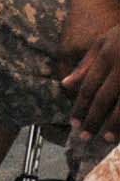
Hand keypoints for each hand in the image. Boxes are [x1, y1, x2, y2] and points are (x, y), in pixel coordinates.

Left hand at [63, 20, 119, 148]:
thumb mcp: (102, 42)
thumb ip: (85, 64)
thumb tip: (65, 85)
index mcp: (107, 56)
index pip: (89, 86)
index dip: (80, 106)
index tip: (74, 123)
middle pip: (105, 98)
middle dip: (94, 119)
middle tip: (85, 137)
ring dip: (116, 124)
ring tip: (107, 138)